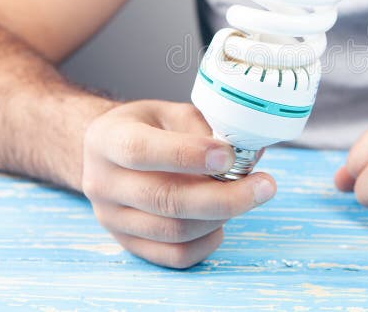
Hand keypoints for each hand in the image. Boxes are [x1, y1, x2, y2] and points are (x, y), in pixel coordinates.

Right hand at [82, 100, 275, 267]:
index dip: (187, 154)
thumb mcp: (169, 112)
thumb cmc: (147, 128)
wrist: (109, 154)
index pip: (141, 150)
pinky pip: (173, 256)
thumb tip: (250, 151)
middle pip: (164, 199)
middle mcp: (103, 182)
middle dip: (223, 196)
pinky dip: (207, 242)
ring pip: (173, 231)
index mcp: (109, 139)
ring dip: (221, 217)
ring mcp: (112, 219)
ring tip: (247, 197)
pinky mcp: (128, 244)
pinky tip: (222, 222)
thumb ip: (204, 128)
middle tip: (264, 186)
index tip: (228, 156)